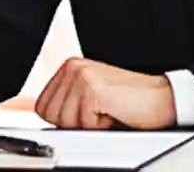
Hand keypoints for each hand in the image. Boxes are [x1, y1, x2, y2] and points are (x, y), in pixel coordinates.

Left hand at [35, 58, 176, 130]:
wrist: (161, 100)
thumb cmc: (129, 104)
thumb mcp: (88, 102)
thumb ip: (63, 103)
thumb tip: (32, 109)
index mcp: (68, 68)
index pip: (43, 107)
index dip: (64, 120)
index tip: (87, 115)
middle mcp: (72, 67)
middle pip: (51, 115)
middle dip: (74, 124)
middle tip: (99, 114)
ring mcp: (81, 76)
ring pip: (64, 121)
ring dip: (88, 126)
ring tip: (107, 112)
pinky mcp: (92, 89)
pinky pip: (82, 124)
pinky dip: (100, 127)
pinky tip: (114, 113)